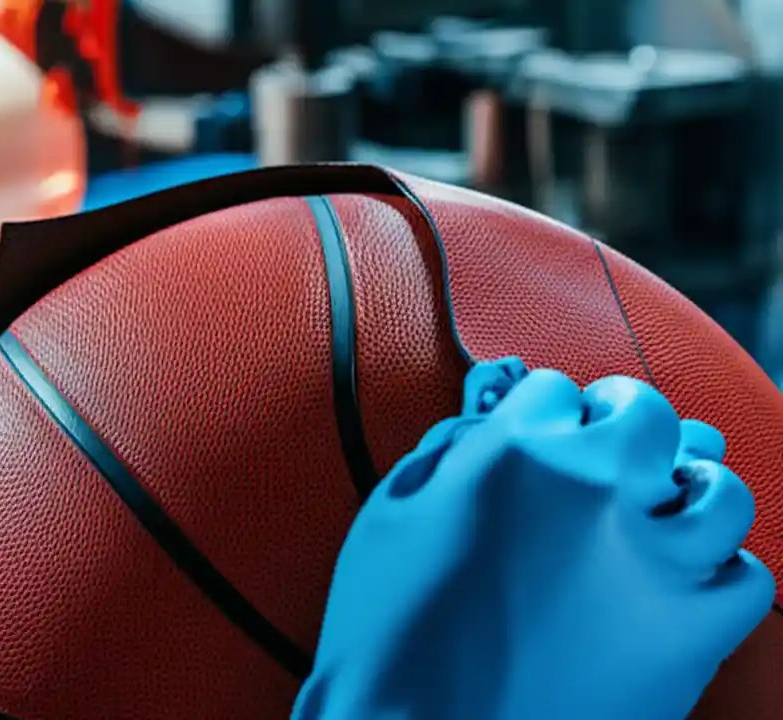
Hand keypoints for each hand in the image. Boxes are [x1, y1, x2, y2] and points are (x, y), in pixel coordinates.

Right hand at [295, 360, 773, 719]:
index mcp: (515, 453)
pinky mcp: (692, 633)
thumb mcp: (389, 516)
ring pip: (719, 489)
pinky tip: (680, 577)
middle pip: (646, 414)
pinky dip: (718, 570)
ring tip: (664, 503)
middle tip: (610, 437)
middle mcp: (596, 490)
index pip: (556, 391)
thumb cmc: (389, 631)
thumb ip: (447, 453)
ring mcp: (656, 561)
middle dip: (623, 419)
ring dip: (691, 486)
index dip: (546, 410)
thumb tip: (488, 427)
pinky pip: (745, 576)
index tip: (544, 431)